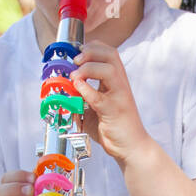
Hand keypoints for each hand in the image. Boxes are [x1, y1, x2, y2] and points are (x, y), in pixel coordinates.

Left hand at [70, 40, 147, 166]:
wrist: (131, 148)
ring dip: (88, 68)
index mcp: (116, 81)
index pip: (107, 53)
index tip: (76, 53)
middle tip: (75, 60)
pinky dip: (85, 90)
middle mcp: (120, 85)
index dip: (91, 47)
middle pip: (110, 54)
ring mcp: (119, 96)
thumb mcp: (94, 108)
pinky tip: (77, 89)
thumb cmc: (114, 128)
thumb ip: (81, 97)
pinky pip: (99, 96)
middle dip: (90, 52)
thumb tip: (63, 90)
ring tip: (76, 76)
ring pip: (108, 69)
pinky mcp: (114, 111)